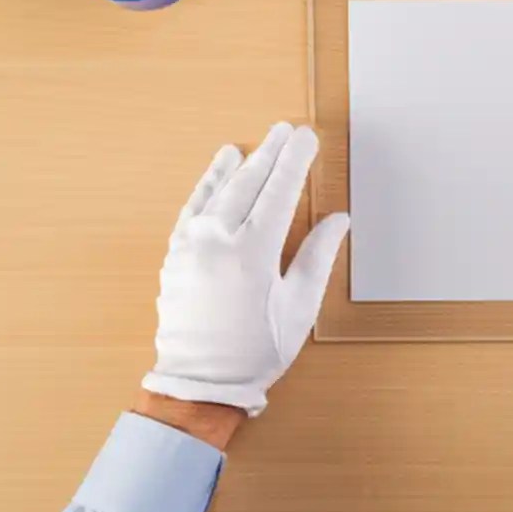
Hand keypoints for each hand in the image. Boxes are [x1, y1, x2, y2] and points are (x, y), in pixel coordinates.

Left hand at [142, 123, 349, 416]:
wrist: (200, 382)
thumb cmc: (256, 350)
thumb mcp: (299, 307)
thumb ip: (317, 257)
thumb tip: (337, 219)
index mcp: (254, 251)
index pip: (279, 192)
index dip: (295, 161)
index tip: (306, 138)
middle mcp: (218, 240)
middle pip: (248, 184)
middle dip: (269, 153)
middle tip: (285, 130)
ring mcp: (191, 246)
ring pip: (216, 191)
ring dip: (237, 164)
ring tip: (252, 144)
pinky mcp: (175, 256)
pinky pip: (191, 209)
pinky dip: (205, 186)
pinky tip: (215, 173)